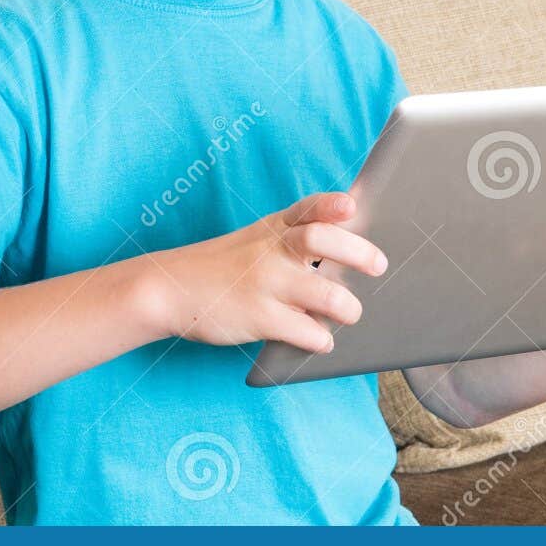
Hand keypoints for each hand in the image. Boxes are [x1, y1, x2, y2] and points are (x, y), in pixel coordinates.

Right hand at [144, 191, 388, 351]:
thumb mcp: (254, 240)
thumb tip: (350, 256)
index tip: (351, 206)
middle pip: (322, 240)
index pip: (307, 208)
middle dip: (358, 252)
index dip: (332, 205)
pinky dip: (320, 339)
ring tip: (350, 313)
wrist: (168, 288)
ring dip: (347, 307)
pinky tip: (320, 340)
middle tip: (377, 265)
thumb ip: (291, 240)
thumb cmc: (223, 267)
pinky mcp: (257, 317)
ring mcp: (264, 283)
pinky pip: (306, 331)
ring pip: (325, 294)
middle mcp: (270, 250)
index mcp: (271, 227)